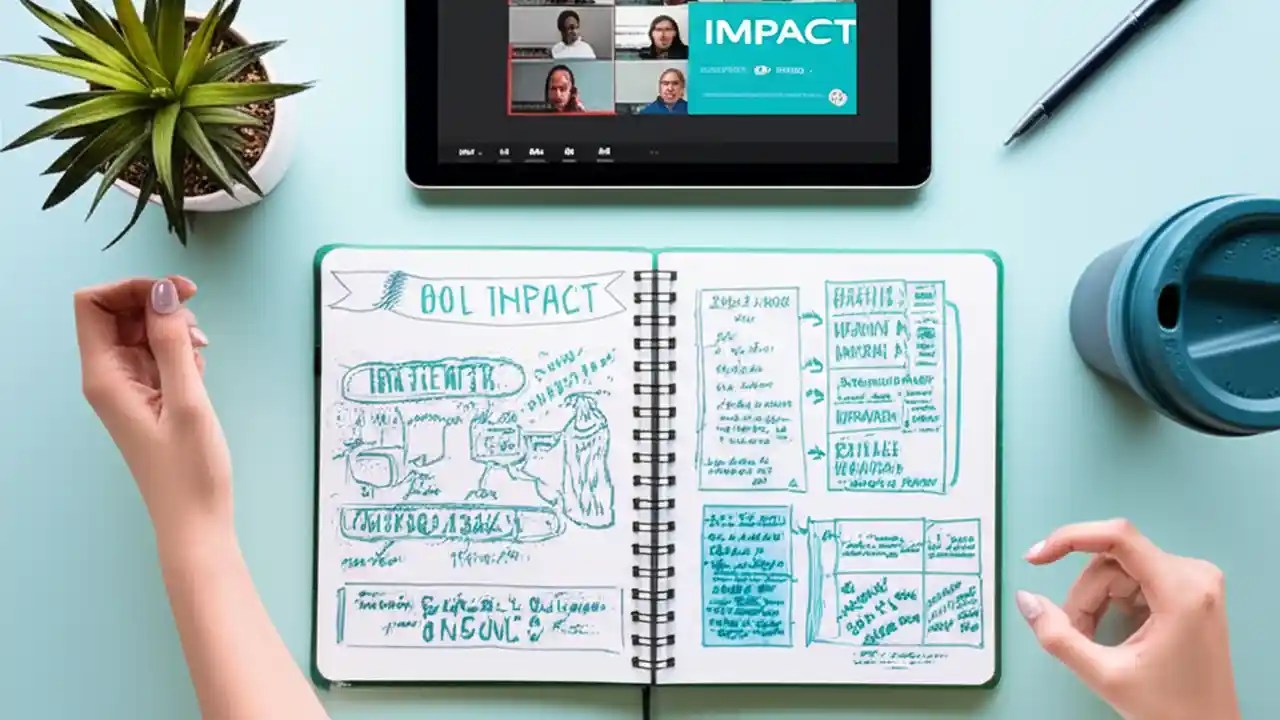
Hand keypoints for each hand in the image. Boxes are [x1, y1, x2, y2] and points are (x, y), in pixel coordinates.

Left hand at [74, 276, 228, 539]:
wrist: (196, 520)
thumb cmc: (189, 472)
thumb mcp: (188, 401)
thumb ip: (173, 344)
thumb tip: (163, 294)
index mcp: (104, 377)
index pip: (94, 304)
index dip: (132, 288)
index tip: (176, 294)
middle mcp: (108, 379)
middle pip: (118, 313)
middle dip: (156, 304)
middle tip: (195, 321)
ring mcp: (128, 388)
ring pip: (139, 331)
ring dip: (172, 327)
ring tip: (201, 350)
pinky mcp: (148, 398)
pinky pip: (156, 355)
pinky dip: (179, 349)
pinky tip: (200, 368)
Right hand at [1017, 519, 1239, 719]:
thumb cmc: (1168, 709)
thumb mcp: (1104, 676)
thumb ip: (1057, 636)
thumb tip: (1025, 599)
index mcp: (1181, 591)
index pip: (1118, 538)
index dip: (1070, 539)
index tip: (1035, 559)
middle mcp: (1194, 574)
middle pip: (1114, 562)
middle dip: (1085, 595)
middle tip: (1074, 634)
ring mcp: (1196, 580)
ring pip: (1121, 570)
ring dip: (1096, 600)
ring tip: (1090, 639)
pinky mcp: (1192, 590)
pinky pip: (1137, 579)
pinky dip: (1114, 601)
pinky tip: (1113, 630)